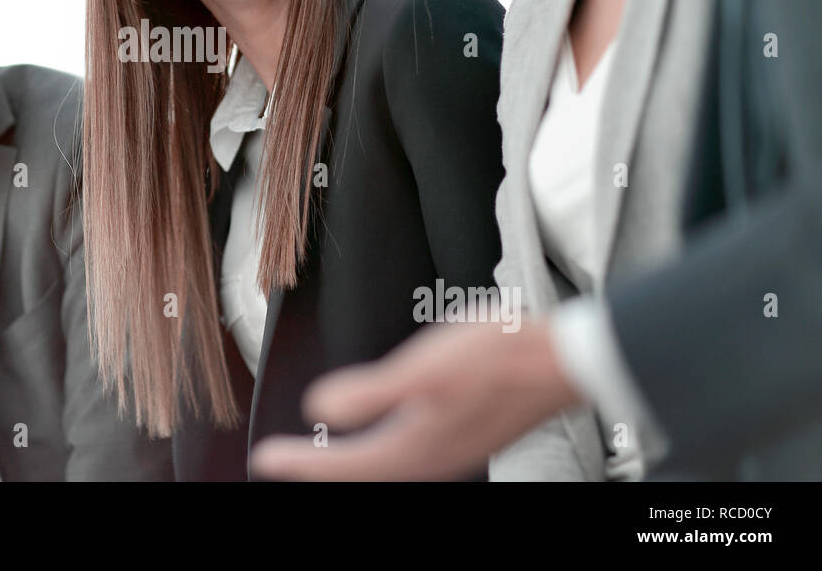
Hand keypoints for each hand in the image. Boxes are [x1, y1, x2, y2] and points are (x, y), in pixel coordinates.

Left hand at [250, 318, 583, 479]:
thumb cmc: (501, 358)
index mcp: (418, 444)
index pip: (346, 463)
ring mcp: (451, 446)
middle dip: (319, 468)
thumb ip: (372, 390)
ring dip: (347, 462)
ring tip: (318, 455)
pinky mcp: (464, 431)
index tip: (266, 458)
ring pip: (384, 465)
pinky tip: (380, 434)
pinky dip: (377, 449)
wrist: (561, 359)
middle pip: (362, 471)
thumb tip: (322, 406)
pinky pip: (405, 452)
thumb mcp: (427, 366)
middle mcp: (433, 455)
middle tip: (281, 461)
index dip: (303, 463)